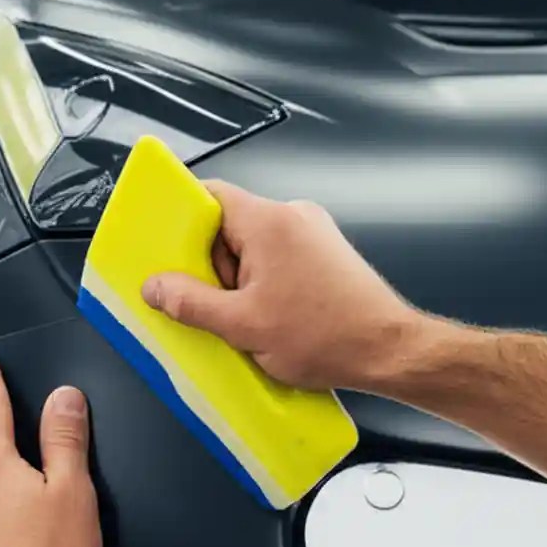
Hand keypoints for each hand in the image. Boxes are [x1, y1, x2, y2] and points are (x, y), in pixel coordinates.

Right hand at [142, 180, 433, 391]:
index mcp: (268, 222)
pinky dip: (263, 286)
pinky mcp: (324, 254)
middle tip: (212, 304)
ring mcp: (312, 234)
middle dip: (212, 267)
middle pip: (227, 226)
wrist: (389, 352)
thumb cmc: (329, 335)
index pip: (209, 194)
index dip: (181, 220)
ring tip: (249, 320)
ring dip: (239, 282)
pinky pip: (276, 260)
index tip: (166, 248)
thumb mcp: (241, 325)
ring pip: (251, 247)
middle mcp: (292, 217)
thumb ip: (190, 303)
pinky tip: (268, 320)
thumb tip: (156, 288)